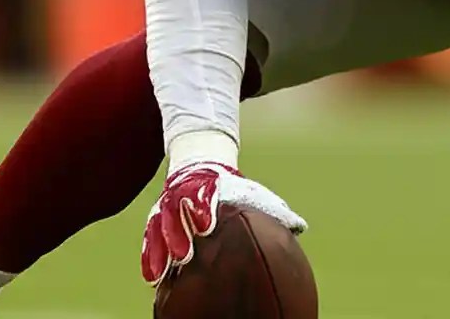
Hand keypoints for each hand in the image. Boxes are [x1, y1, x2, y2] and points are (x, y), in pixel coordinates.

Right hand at [140, 161, 307, 284]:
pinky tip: (153, 280)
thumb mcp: (252, 194)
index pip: (202, 197)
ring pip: (159, 230)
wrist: (200, 170)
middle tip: (184, 254)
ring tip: (163, 273)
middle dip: (178, 234)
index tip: (207, 224)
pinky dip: (151, 258)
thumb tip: (299, 228)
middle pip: (176, 215)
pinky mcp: (157, 223)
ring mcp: (167, 210)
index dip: (203, 209)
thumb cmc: (233, 190)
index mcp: (207, 189)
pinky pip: (150, 241)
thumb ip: (274, 210)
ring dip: (161, 250)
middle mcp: (183, 199)